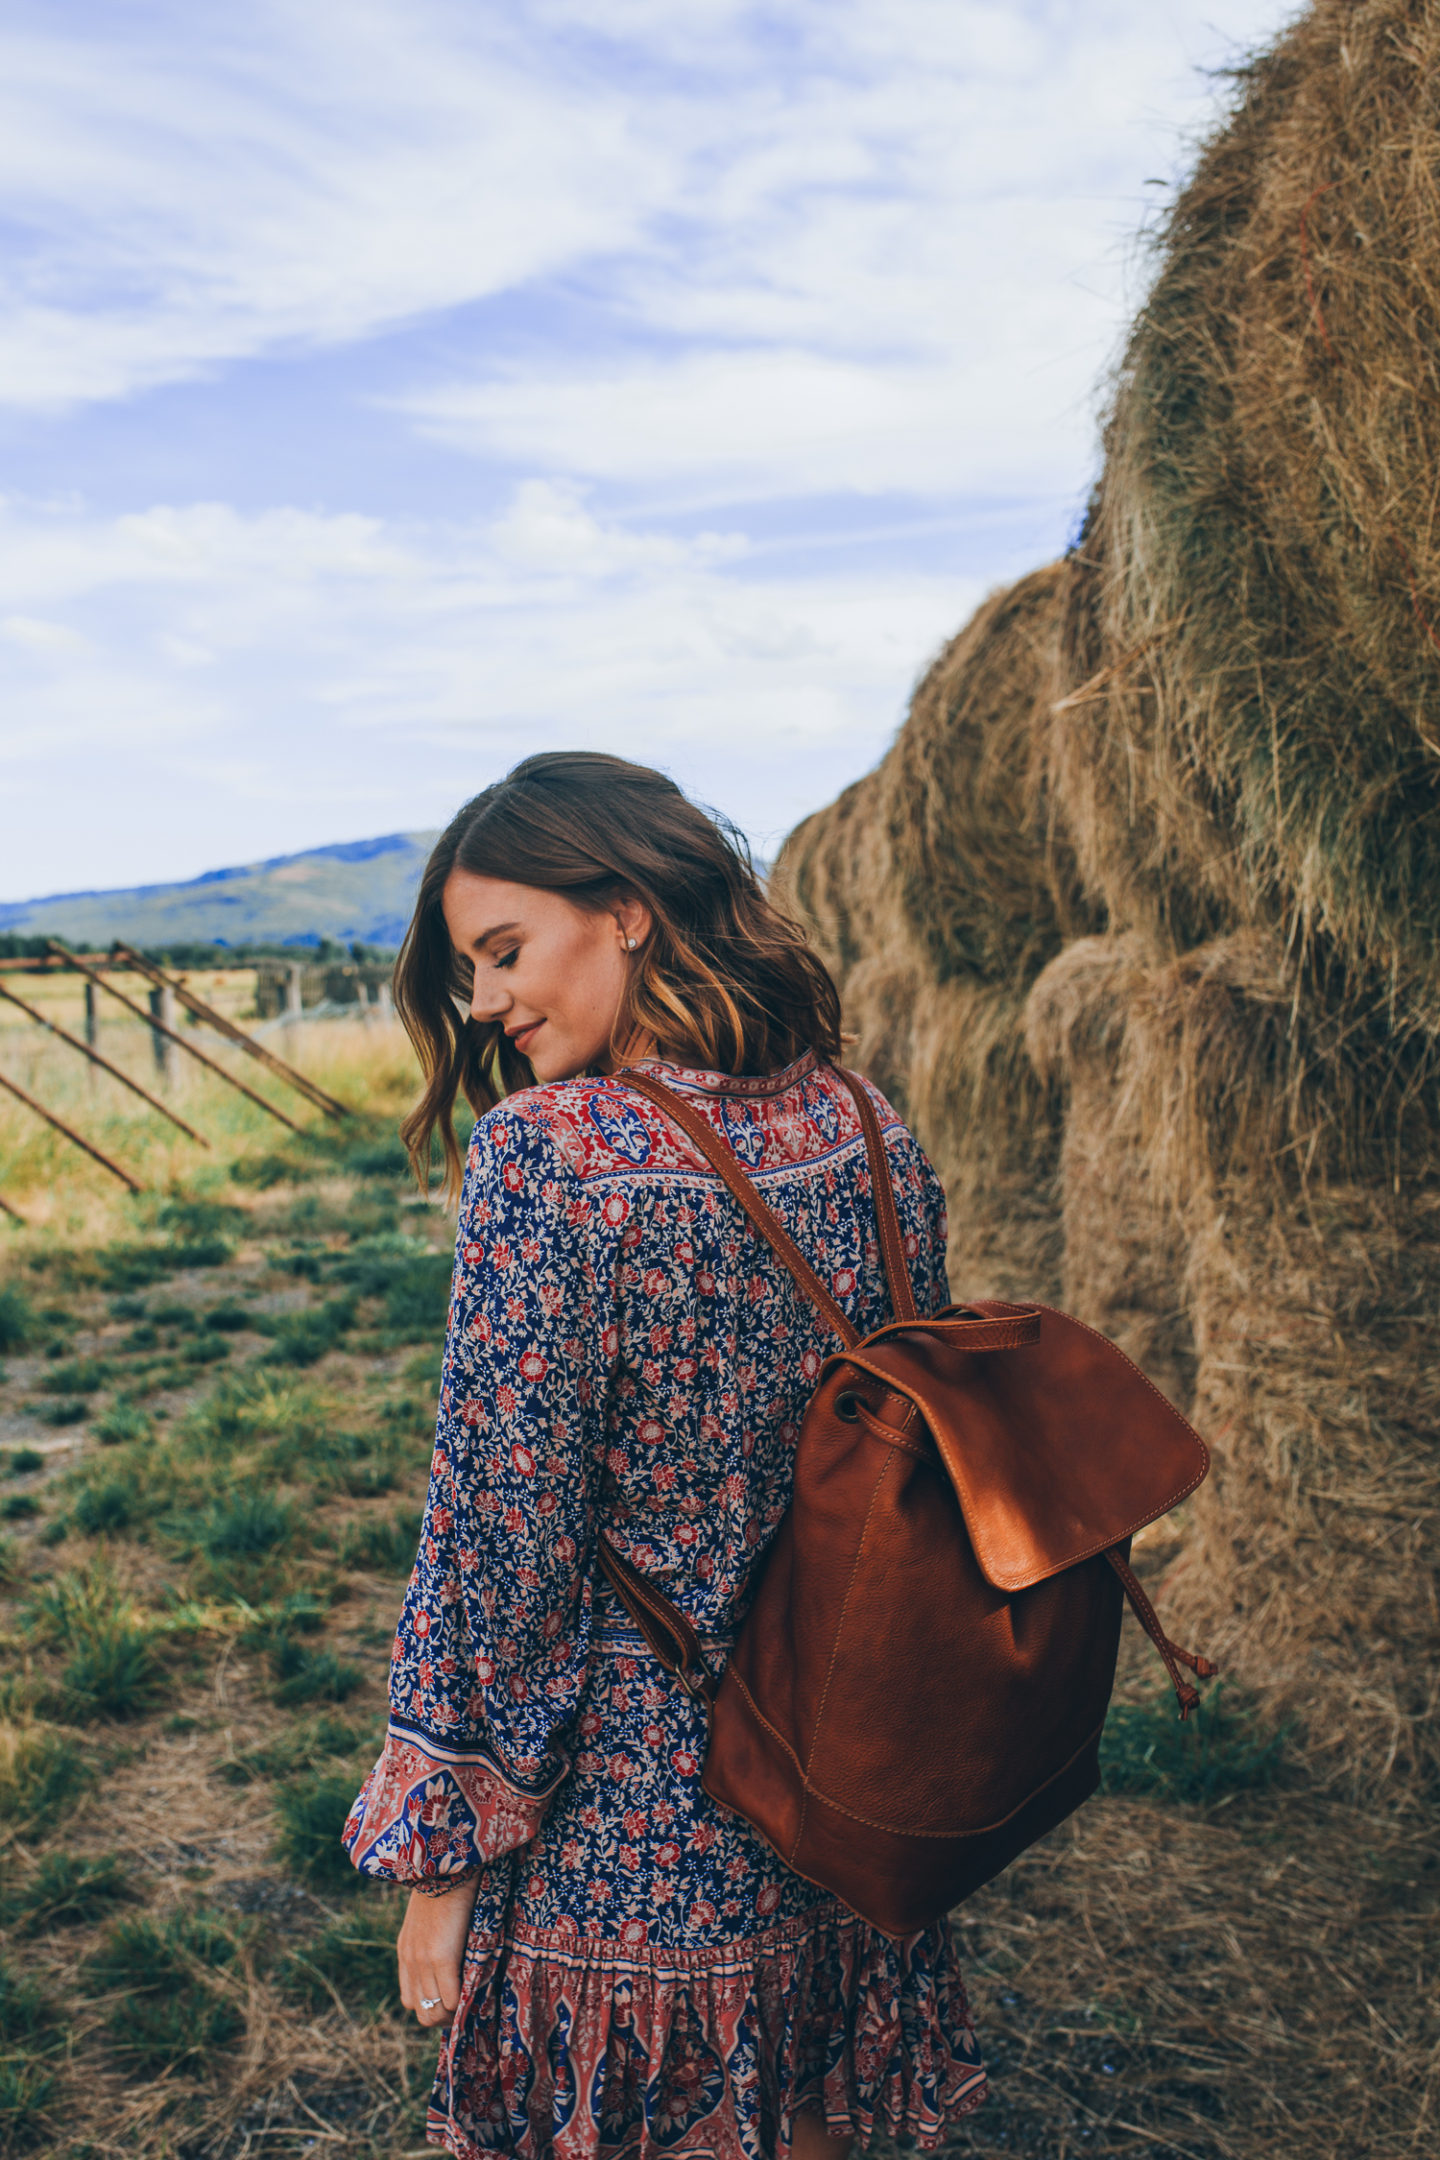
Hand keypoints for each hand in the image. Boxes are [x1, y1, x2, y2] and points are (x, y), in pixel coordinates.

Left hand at [397, 1876, 480, 2028]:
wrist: (443, 1865)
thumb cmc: (444, 1885)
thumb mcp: (429, 1918)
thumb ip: (432, 1940)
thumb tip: (451, 1952)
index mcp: (406, 1953)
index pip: (411, 2000)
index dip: (432, 2006)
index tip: (453, 2000)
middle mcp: (411, 1963)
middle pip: (422, 2014)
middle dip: (444, 2018)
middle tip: (466, 2007)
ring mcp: (424, 1963)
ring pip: (435, 2013)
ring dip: (455, 2014)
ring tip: (473, 2004)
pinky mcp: (441, 1958)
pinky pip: (452, 1998)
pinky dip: (464, 2002)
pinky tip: (476, 1991)